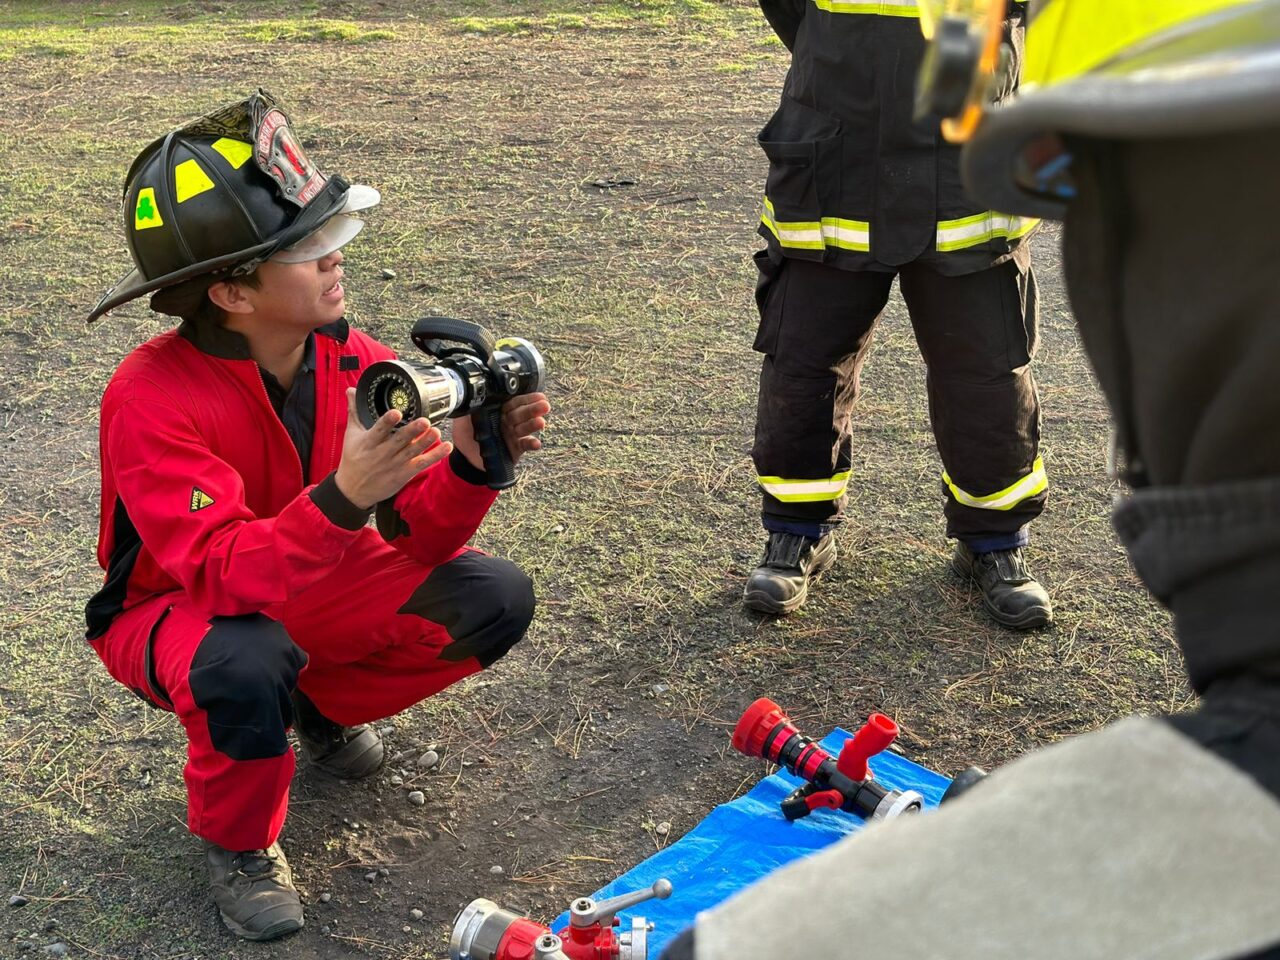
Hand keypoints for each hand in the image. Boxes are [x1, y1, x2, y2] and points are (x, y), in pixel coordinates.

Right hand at [334, 388, 451, 508]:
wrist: (353, 490)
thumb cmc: (353, 459)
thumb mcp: (351, 435)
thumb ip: (354, 411)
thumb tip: (350, 390)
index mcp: (369, 442)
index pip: (378, 430)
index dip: (387, 422)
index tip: (396, 413)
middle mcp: (382, 453)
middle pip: (399, 441)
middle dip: (412, 431)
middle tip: (424, 421)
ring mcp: (395, 464)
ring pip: (412, 452)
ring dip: (426, 442)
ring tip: (436, 431)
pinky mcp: (404, 474)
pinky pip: (421, 464)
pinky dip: (435, 456)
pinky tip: (447, 447)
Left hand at [452, 392, 550, 472]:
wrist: (466, 459)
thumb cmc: (466, 436)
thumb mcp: (463, 418)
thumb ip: (469, 405)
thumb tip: (470, 392)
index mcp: (499, 410)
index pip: (514, 402)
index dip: (526, 398)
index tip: (539, 395)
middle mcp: (508, 421)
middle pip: (522, 413)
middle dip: (534, 409)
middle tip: (545, 405)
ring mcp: (513, 434)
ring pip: (525, 427)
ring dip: (534, 424)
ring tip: (541, 423)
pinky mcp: (515, 448)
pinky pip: (525, 445)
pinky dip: (531, 444)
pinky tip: (536, 443)